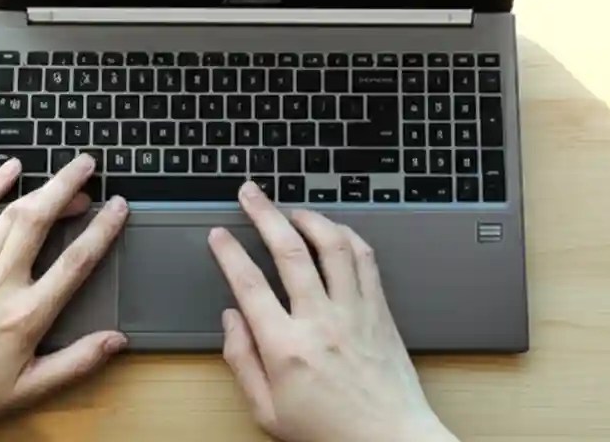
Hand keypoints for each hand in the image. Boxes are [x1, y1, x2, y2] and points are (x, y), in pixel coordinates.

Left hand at [0, 154, 128, 440]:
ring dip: (41, 188)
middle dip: (69, 186)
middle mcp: (0, 284)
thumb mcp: (28, 389)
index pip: (76, 261)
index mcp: (26, 316)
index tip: (118, 206)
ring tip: (64, 175)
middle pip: (42, 221)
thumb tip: (116, 341)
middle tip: (88, 165)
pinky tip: (9, 170)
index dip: (103, 229)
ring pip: (12, 214)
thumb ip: (76, 362)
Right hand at [208, 182, 457, 441]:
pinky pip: (364, 258)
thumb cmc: (330, 431)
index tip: (218, 235)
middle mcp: (321, 321)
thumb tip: (231, 319)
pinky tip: (333, 230)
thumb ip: (241, 361)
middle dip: (264, 214)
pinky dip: (347, 235)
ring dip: (308, 218)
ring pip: (332, 244)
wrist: (390, 439)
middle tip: (250, 193)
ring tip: (290, 210)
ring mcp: (354, 311)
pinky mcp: (379, 309)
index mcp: (286, 348)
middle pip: (288, 250)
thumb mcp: (267, 411)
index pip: (249, 284)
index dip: (228, 253)